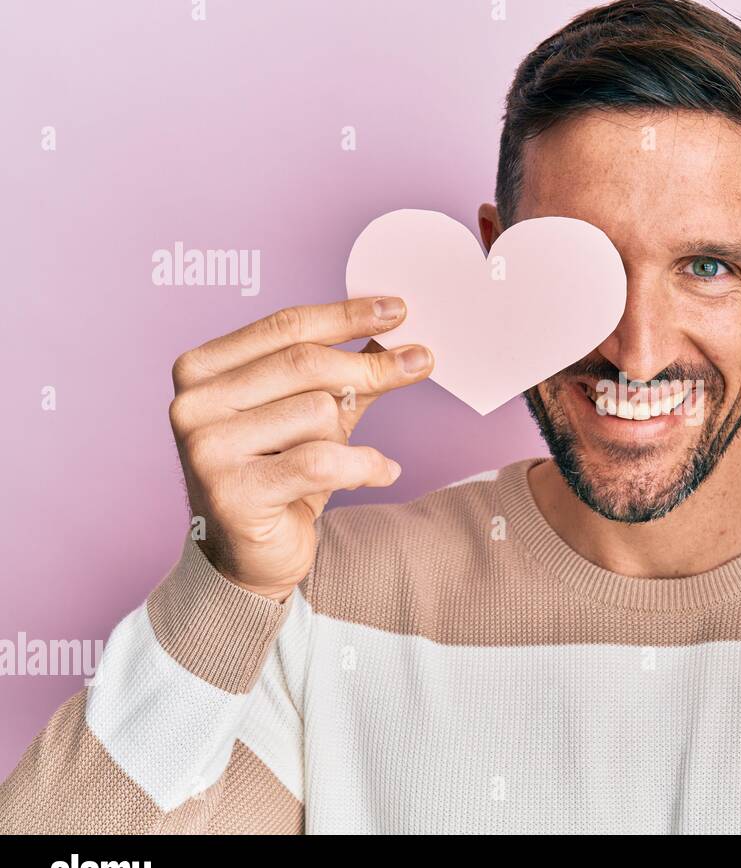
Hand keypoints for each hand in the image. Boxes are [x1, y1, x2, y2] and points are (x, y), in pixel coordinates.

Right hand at [168, 297, 433, 600]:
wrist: (250, 558)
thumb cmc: (282, 476)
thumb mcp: (315, 414)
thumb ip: (346, 373)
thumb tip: (396, 333)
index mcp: (201, 370)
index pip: (285, 327)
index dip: (347, 315)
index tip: (398, 309)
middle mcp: (192, 404)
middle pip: (305, 364)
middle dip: (372, 364)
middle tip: (421, 361)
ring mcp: (206, 449)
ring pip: (318, 412)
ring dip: (347, 436)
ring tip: (341, 459)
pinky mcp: (232, 493)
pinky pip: (323, 461)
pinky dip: (364, 466)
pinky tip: (383, 471)